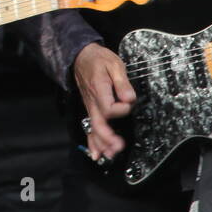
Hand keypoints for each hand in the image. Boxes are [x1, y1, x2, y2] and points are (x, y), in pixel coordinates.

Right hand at [72, 42, 135, 161]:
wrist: (82, 57)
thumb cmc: (99, 60)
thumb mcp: (115, 64)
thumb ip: (122, 83)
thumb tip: (129, 98)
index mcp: (99, 90)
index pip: (109, 108)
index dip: (121, 109)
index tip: (128, 102)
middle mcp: (93, 102)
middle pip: (98, 125)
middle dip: (108, 138)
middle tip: (119, 146)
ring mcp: (90, 107)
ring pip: (93, 129)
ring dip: (102, 144)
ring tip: (111, 154)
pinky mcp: (91, 110)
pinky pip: (89, 128)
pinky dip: (92, 143)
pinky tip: (97, 154)